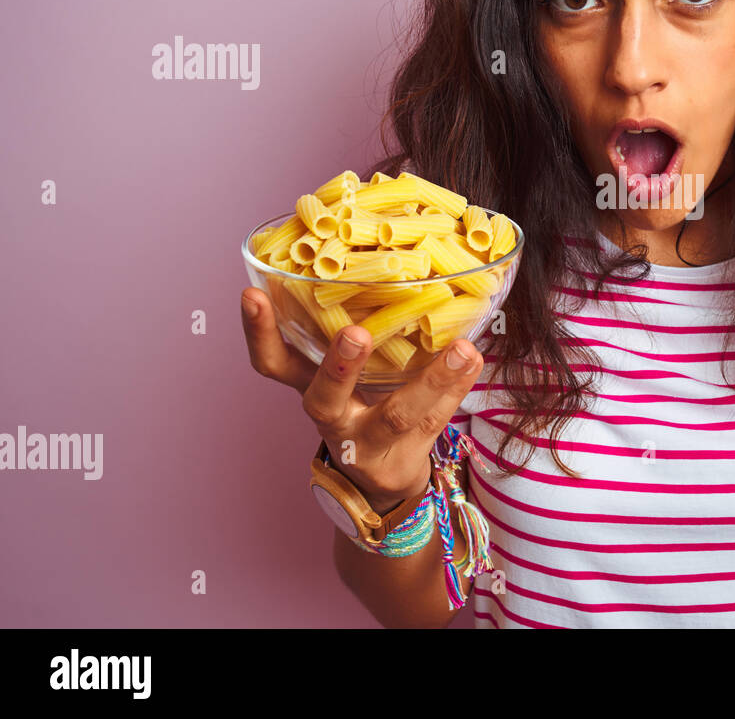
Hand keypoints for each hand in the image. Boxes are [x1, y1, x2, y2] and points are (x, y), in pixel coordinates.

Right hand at [240, 286, 482, 511]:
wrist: (384, 479)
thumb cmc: (363, 404)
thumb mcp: (346, 375)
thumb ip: (349, 328)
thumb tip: (382, 260)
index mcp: (309, 388)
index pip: (272, 362)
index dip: (259, 333)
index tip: (253, 295)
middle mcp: (334, 418)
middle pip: (324, 400)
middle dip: (338, 368)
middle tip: (354, 334)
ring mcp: (370, 443)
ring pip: (398, 414)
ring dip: (431, 380)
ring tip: (461, 349)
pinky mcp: (407, 456)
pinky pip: (437, 419)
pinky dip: (458, 387)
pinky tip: (475, 360)